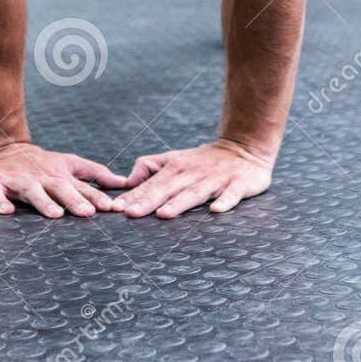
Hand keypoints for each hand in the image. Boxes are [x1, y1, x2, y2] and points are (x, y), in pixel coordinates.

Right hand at [0, 143, 127, 216]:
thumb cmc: (39, 163)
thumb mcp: (69, 164)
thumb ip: (94, 174)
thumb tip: (124, 182)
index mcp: (59, 175)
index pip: (81, 187)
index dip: (96, 197)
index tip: (112, 208)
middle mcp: (42, 178)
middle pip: (60, 188)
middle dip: (74, 200)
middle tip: (87, 213)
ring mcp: (18, 180)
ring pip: (32, 191)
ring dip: (44, 202)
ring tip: (55, 214)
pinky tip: (5, 211)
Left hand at [115, 140, 273, 217]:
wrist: (244, 147)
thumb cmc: (204, 160)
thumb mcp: (174, 159)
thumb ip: (149, 168)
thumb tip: (125, 182)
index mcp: (176, 168)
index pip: (151, 184)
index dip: (134, 196)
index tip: (116, 208)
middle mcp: (193, 173)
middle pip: (168, 189)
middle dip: (149, 200)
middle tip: (131, 213)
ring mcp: (216, 180)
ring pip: (195, 193)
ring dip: (180, 203)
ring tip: (164, 214)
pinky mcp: (238, 185)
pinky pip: (231, 195)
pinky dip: (225, 201)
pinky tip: (216, 210)